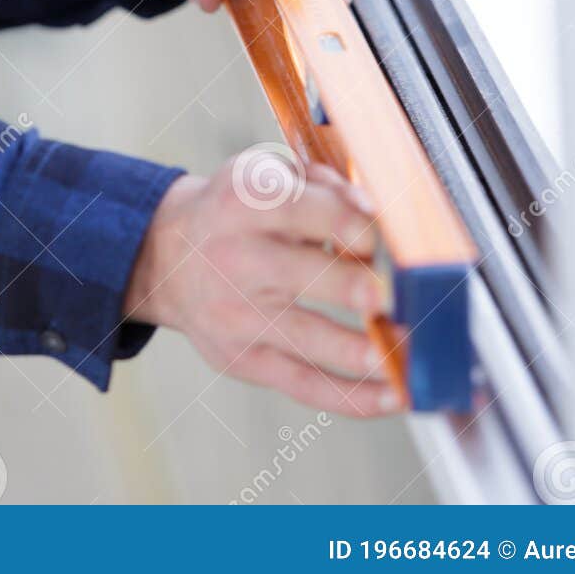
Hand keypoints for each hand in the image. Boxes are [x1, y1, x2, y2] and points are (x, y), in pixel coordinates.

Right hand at [123, 152, 402, 416]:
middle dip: (355, 288)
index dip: (354, 225)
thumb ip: (324, 187)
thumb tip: (373, 215)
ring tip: (405, 355)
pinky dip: (353, 398)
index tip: (381, 239)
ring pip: (307, 339)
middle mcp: (237, 257)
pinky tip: (393, 395)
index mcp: (245, 201)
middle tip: (390, 297)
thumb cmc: (238, 211)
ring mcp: (238, 315)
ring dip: (362, 352)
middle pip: (304, 275)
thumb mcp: (268, 175)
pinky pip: (304, 385)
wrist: (169, 256)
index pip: (308, 210)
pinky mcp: (243, 360)